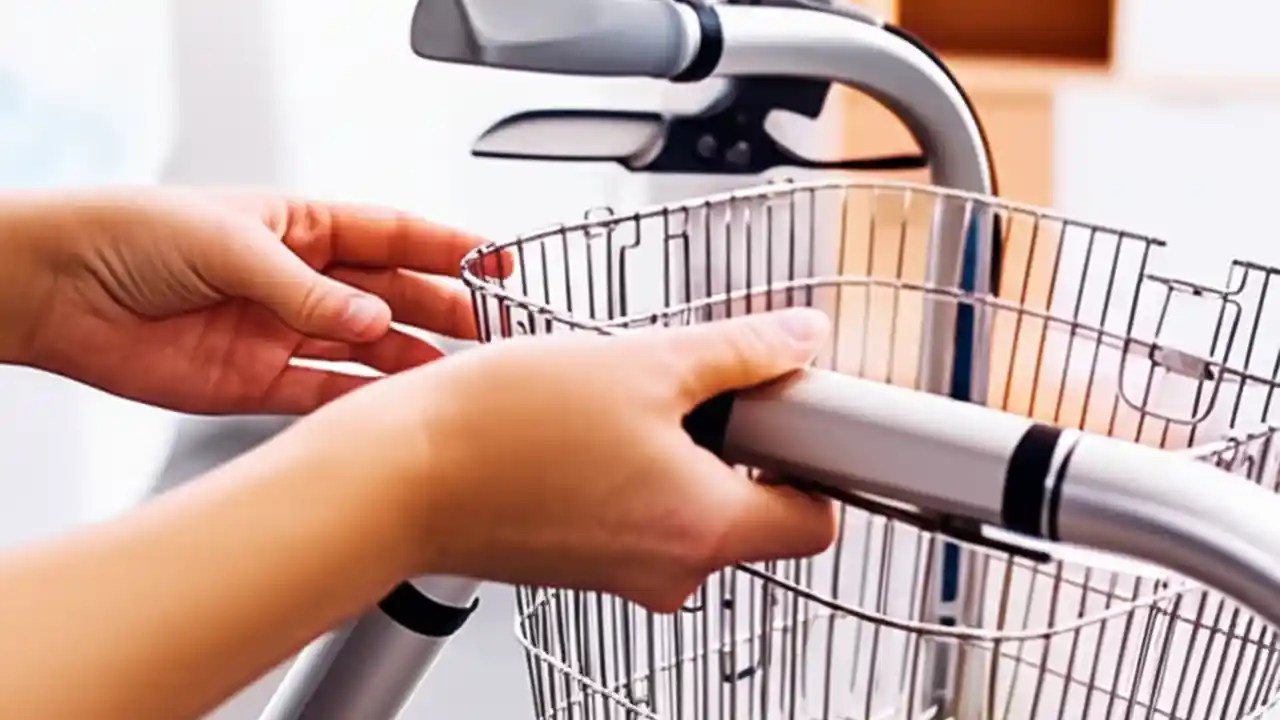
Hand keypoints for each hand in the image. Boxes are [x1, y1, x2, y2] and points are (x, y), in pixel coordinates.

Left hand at [0, 187, 504, 414]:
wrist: (60, 292)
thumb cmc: (133, 234)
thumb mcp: (232, 245)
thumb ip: (305, 291)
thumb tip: (368, 321)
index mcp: (300, 226)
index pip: (392, 234)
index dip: (447, 247)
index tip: (494, 261)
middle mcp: (298, 280)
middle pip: (390, 295)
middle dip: (442, 308)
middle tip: (488, 327)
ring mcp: (281, 332)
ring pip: (365, 350)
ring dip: (408, 361)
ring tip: (450, 374)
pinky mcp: (258, 381)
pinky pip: (324, 393)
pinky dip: (359, 401)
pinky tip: (389, 405)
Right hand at [282, 307, 838, 611]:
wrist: (394, 477)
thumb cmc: (499, 430)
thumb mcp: (641, 364)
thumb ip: (739, 355)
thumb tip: (800, 341)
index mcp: (703, 529)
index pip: (816, 522)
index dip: (814, 460)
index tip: (789, 414)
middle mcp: (670, 568)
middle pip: (752, 512)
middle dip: (735, 445)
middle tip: (695, 388)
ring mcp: (621, 571)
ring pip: (687, 507)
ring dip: (675, 451)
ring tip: (619, 400)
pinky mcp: (578, 560)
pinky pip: (634, 513)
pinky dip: (628, 470)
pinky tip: (581, 427)